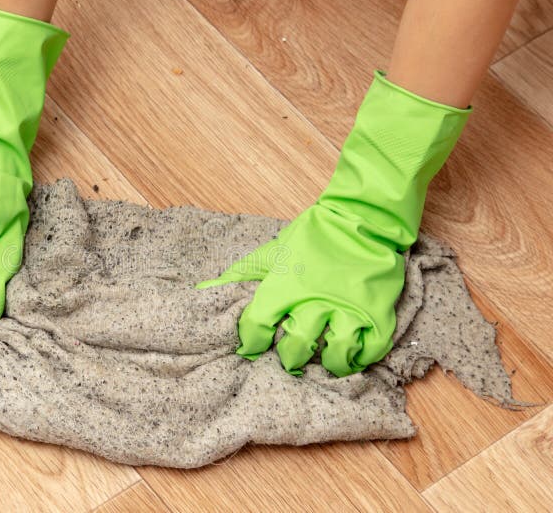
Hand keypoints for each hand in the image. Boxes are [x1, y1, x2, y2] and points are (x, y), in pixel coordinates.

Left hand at [198, 203, 401, 375]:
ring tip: (322, 362)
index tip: (252, 348)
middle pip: (297, 347)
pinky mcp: (378, 312)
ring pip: (336, 353)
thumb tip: (202, 291)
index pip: (258, 326)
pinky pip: (371, 349)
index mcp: (285, 285)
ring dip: (327, 363)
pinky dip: (361, 358)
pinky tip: (351, 356)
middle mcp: (316, 300)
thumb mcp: (271, 253)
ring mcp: (349, 307)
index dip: (251, 342)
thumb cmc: (311, 237)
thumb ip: (239, 276)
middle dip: (290, 358)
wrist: (362, 217)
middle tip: (290, 359)